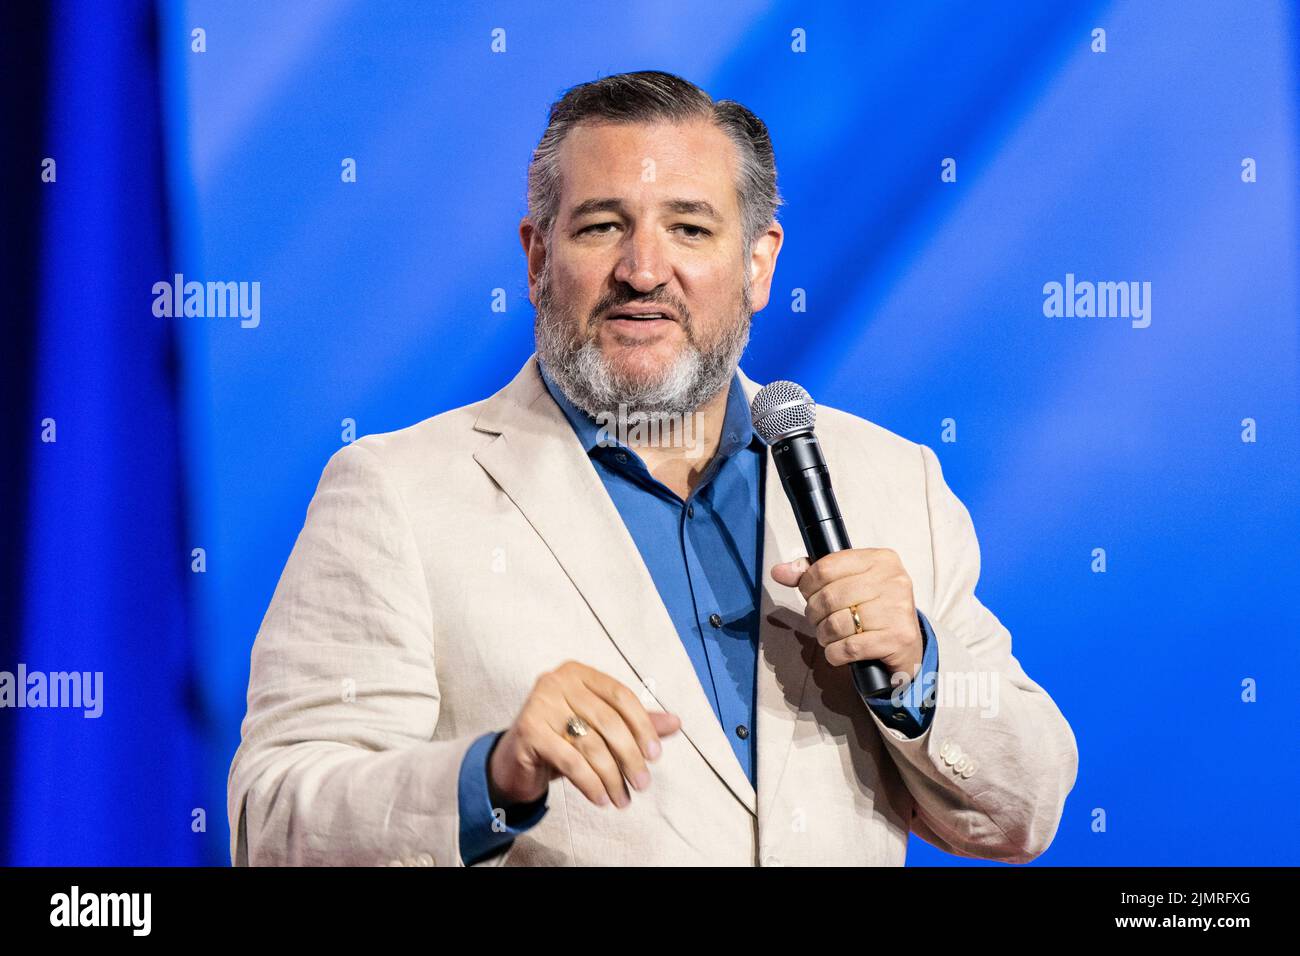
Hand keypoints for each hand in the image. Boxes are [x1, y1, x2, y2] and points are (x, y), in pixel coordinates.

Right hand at [488, 660, 681, 809]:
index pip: (621, 695)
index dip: (643, 725)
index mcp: (579, 673)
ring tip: (622, 799)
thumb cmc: (563, 738)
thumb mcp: (599, 728)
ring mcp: (540, 703)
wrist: (516, 760)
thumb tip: (676, 723)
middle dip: (630, 756)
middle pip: (608, 720)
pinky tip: (601, 798)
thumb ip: (634, 722)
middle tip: (643, 783)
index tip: (656, 755)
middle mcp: (557, 681)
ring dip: (612, 777)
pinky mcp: (529, 730)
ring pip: (590, 744)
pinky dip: (590, 783)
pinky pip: (570, 761)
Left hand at [771, 548, 923, 686]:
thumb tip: (779, 571)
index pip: (825, 567)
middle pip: (829, 597)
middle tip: (819, 620)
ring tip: (830, 636)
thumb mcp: (849, 583)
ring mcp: (898, 609)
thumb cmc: (873, 610)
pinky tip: (839, 652)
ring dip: (824, 635)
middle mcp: (893, 580)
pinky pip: (849, 647)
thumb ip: (813, 574)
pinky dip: (835, 653)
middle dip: (814, 614)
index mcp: (880, 559)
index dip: (807, 585)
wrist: (906, 646)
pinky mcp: (897, 638)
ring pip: (837, 623)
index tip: (809, 595)